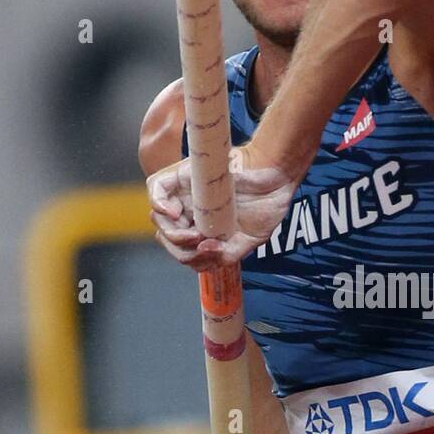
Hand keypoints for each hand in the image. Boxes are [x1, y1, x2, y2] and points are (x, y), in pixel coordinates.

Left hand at [148, 145, 296, 270]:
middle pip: (167, 237)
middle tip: (202, 243)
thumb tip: (203, 250)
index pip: (182, 249)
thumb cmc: (267, 202)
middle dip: (181, 250)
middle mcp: (192, 210)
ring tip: (196, 234)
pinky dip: (159, 204)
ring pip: (159, 218)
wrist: (277, 176)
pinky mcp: (183, 174)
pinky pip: (155, 187)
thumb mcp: (251, 240)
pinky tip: (176, 214)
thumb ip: (228, 254)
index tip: (209, 254)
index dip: (190, 258)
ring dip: (174, 234)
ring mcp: (185, 193)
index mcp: (206, 227)